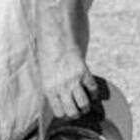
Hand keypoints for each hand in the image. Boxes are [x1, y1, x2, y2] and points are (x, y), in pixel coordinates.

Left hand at [34, 0, 97, 118]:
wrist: (54, 26)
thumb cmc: (47, 44)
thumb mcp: (45, 65)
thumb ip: (53, 80)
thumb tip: (60, 90)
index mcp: (47, 86)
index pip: (58, 112)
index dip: (65, 114)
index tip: (69, 109)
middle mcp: (59, 85)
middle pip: (72, 112)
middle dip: (78, 112)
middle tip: (80, 106)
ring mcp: (71, 79)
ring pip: (84, 104)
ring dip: (87, 104)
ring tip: (88, 100)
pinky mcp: (82, 70)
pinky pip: (92, 88)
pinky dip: (95, 91)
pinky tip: (92, 87)